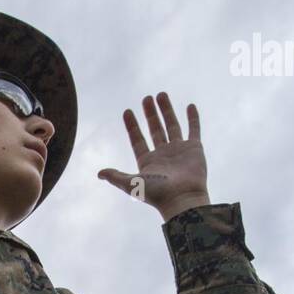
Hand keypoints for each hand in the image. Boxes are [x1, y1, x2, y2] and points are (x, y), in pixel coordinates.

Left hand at [98, 93, 208, 221]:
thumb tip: (99, 173)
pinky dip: (193, 118)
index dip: (132, 126)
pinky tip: (190, 106)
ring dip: (167, 110)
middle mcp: (163, 155)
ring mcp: (179, 151)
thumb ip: (116, 176)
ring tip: (161, 94)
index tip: (127, 112)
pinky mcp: (194, 149)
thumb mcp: (131, 184)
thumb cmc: (157, 194)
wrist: (182, 198)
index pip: (137, 140)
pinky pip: (194, 129)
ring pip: (172, 125)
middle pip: (154, 129)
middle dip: (150, 114)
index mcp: (148, 162)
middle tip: (146, 98)